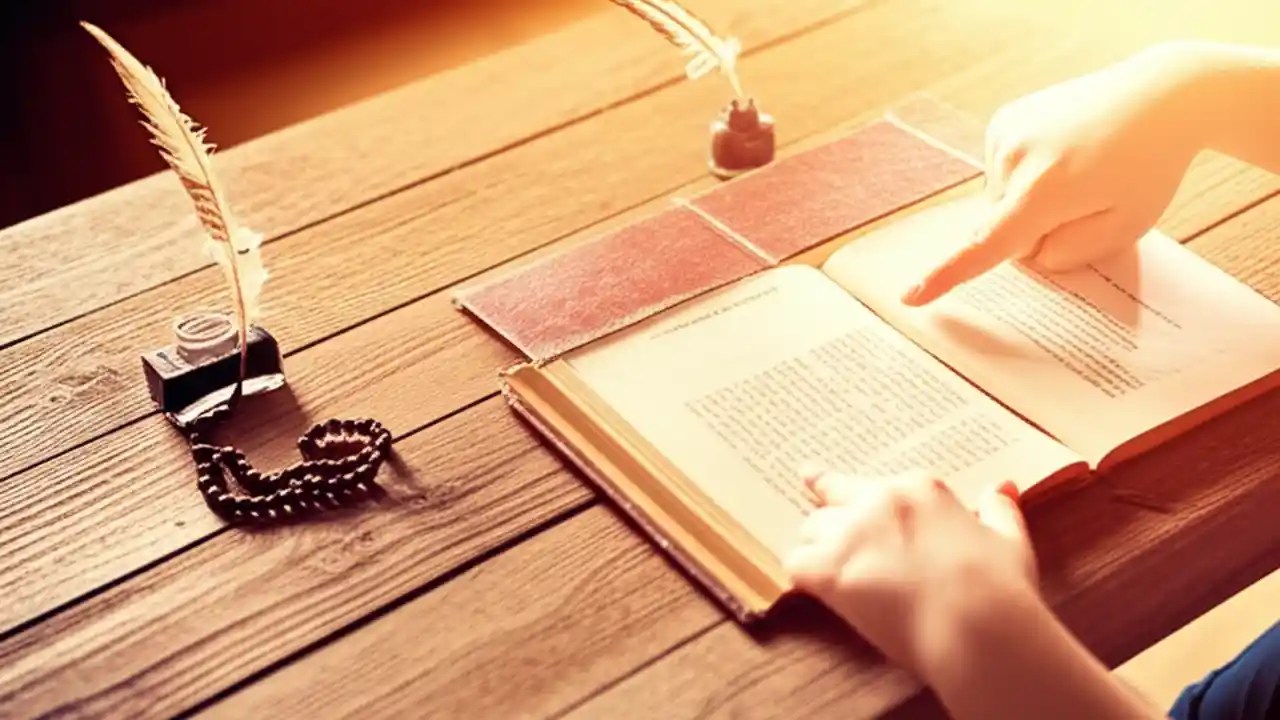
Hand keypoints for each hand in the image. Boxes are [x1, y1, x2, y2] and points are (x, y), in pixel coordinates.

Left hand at [784, 470, 1037, 680]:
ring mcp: (851, 534)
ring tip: (828, 566)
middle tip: (805, 487)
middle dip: (828, 510)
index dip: (849, 487)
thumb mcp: (1009, 541)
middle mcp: (879, 502)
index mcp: (919, 490)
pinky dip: (803, 575)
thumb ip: (999, 510)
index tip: (825, 477)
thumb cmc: (1001, 589)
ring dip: (818, 545)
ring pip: (812, 529)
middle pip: (833, 499)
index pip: (869, 483)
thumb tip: (1002, 486)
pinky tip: (813, 587)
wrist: (978, 628)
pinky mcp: (830, 570)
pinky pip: (796, 563)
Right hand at [903, 43, 1204, 305]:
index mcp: (1046, 191)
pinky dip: (1026, 173)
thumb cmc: (1149, 166)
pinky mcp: (1004, 121)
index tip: (912, 296)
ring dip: (1031, 198)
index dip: (947, 275)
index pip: (988, 246)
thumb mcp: (1126, 227)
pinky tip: (1061, 153)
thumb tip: (1025, 253)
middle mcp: (1016, 160)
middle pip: (1003, 227)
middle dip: (1035, 229)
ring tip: (1078, 169)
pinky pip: (1002, 172)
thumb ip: (1070, 254)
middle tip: (1087, 198)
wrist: (1159, 97)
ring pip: (1000, 200)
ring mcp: (1006, 134)